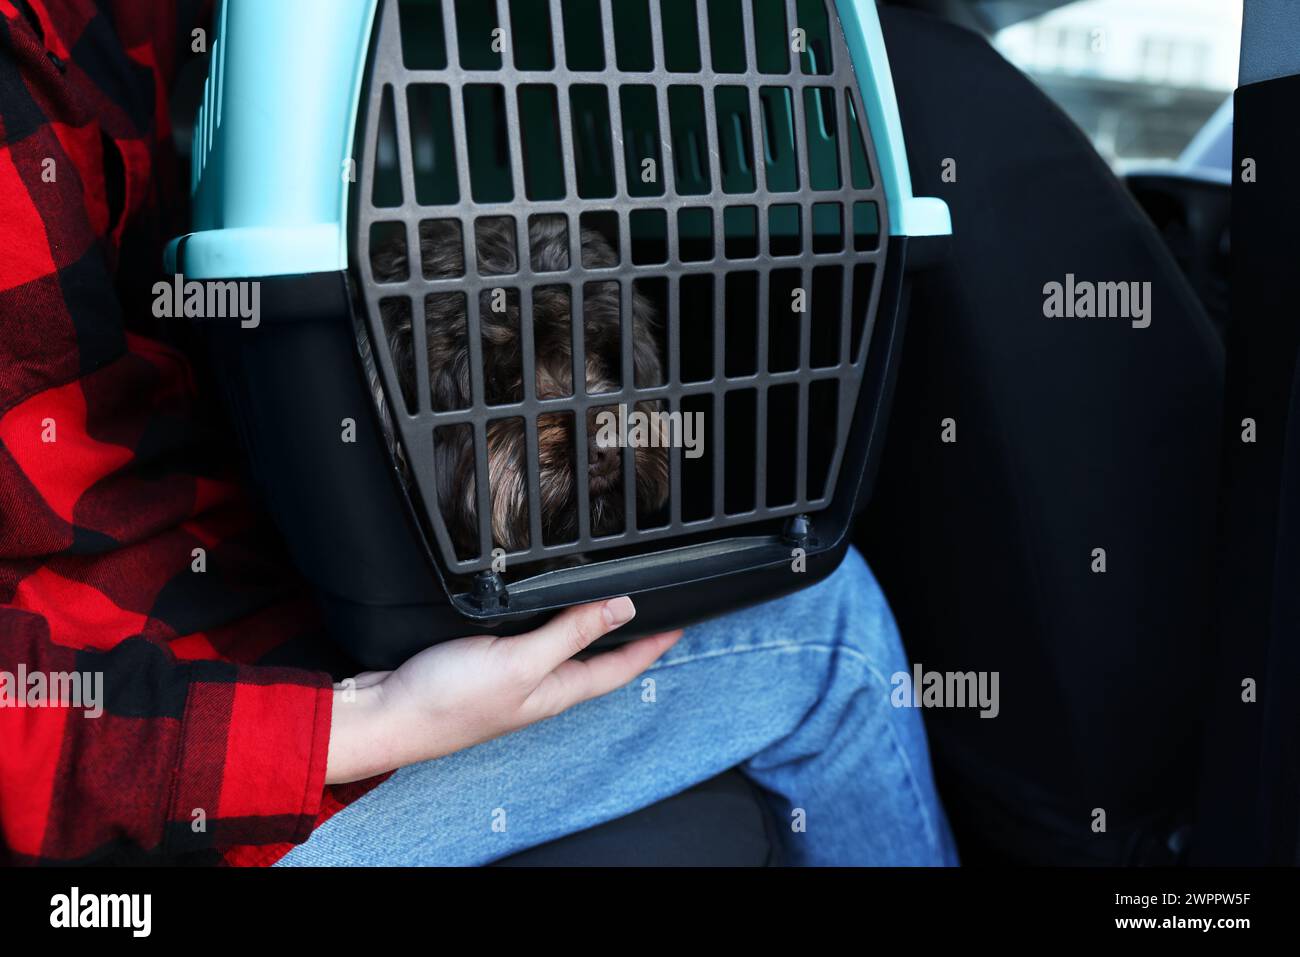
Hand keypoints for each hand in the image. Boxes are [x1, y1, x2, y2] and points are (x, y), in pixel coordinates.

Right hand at [325, 597, 681, 783]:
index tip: (683, 620)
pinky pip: (530, 639)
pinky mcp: (484, 664)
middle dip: (626, 635)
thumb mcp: (521, 662)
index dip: (654, 643)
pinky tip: (540, 607)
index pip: (621, 667)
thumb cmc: (448, 701)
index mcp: (556, 690)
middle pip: (596, 659)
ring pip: (563, 647)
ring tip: (609, 600)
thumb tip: (623, 607)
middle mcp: (540, 686)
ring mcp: (511, 677)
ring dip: (588, 626)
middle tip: (652, 606)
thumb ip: (570, 633)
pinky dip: (546, 620)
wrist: (386, 715)